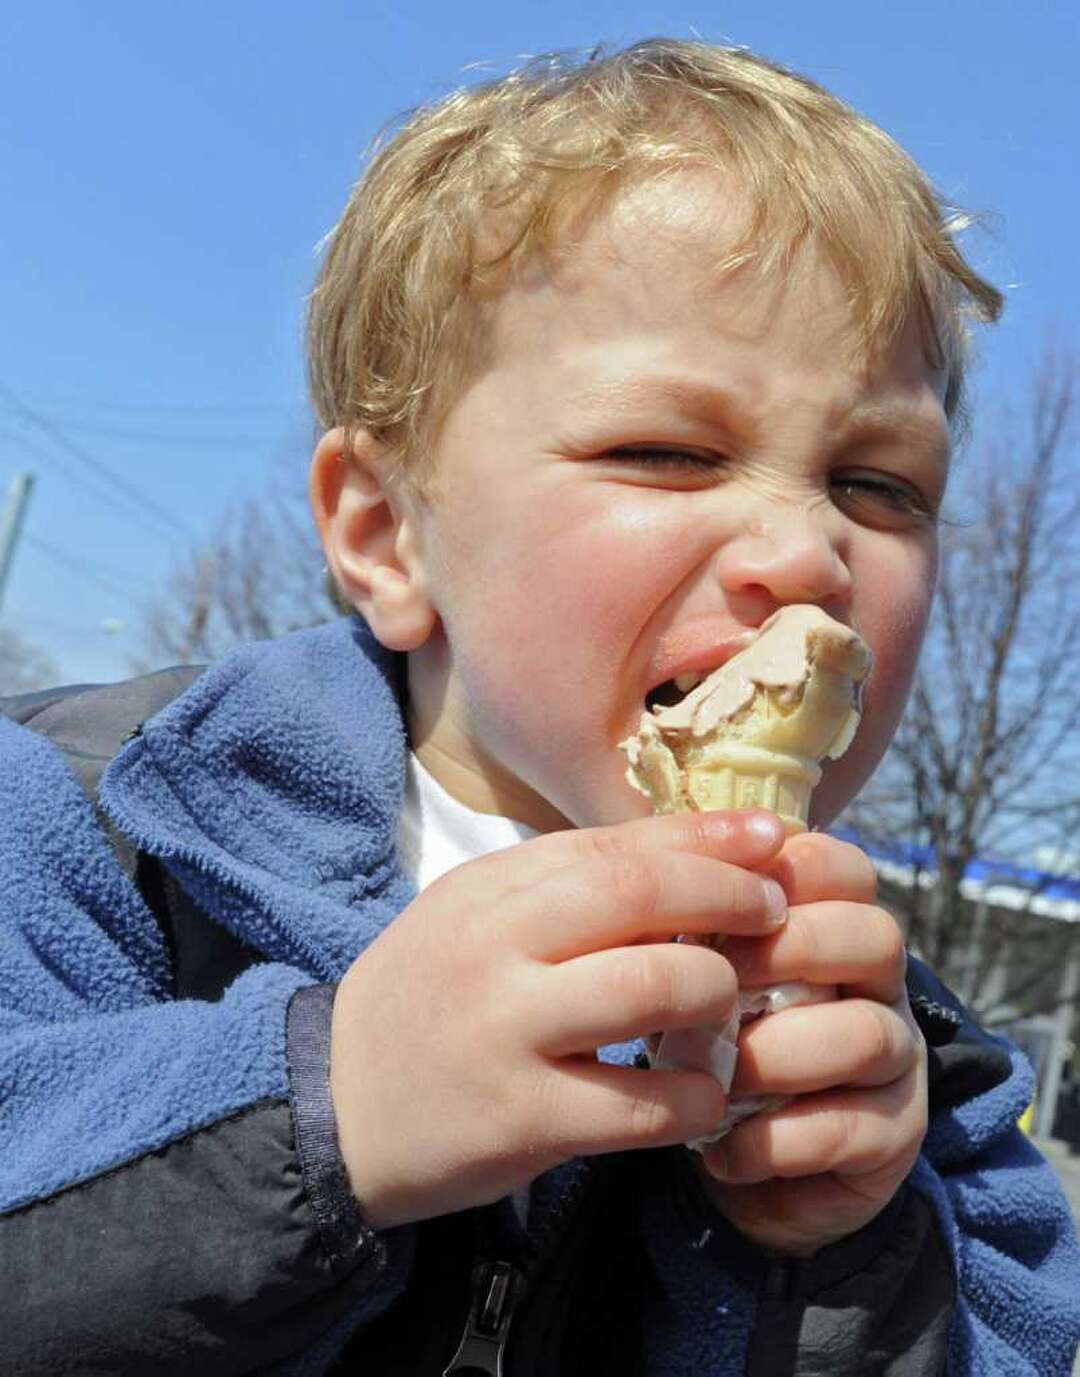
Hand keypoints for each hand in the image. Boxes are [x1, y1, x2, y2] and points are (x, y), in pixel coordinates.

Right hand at [330, 810, 788, 1228]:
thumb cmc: (429, 997)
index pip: (617, 845)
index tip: (773, 840)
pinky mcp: (523, 1121)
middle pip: (641, 896)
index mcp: (488, 890)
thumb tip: (692, 850)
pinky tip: (702, 1093)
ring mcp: (508, 1034)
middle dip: (730, 896)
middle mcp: (495, 949)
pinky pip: (644, 1102)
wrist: (336, 1105)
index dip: (707, 838)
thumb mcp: (478, 916)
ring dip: (718, 995)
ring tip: (728, 1008)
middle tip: (777, 913)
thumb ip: (569, 883)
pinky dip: (696, 1094)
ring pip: (655, 987)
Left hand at [695, 833, 926, 1256]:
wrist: (737, 1158)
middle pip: (876, 936)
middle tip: (716, 979)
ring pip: (866, 1034)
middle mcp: (880, 985)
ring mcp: (897, 1061)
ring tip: (715, 1076)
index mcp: (836, 925)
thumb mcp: (698, 977)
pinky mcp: (894, 1138)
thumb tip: (647, 891)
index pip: (845, 869)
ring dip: (776, 1054)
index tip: (720, 898)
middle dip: (791, 950)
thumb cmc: (711, 1041)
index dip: (790, 872)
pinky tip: (722, 1150)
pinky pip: (848, 1130)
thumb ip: (691, 929)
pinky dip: (774, 1141)